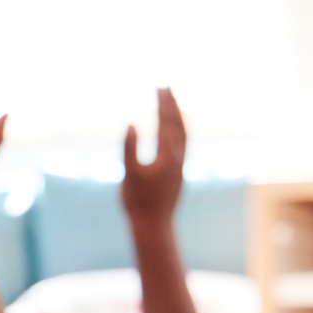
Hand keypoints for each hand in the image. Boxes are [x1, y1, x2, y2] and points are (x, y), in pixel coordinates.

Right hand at [121, 87, 185, 225]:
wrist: (154, 225)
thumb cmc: (137, 201)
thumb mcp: (129, 174)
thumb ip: (129, 148)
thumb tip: (132, 124)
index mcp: (167, 155)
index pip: (166, 121)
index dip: (162, 103)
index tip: (159, 86)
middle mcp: (178, 157)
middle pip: (178, 123)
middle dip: (172, 104)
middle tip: (165, 86)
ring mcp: (180, 165)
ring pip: (183, 133)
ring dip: (178, 115)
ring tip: (172, 102)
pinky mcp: (179, 173)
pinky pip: (183, 144)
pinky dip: (179, 130)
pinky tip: (174, 129)